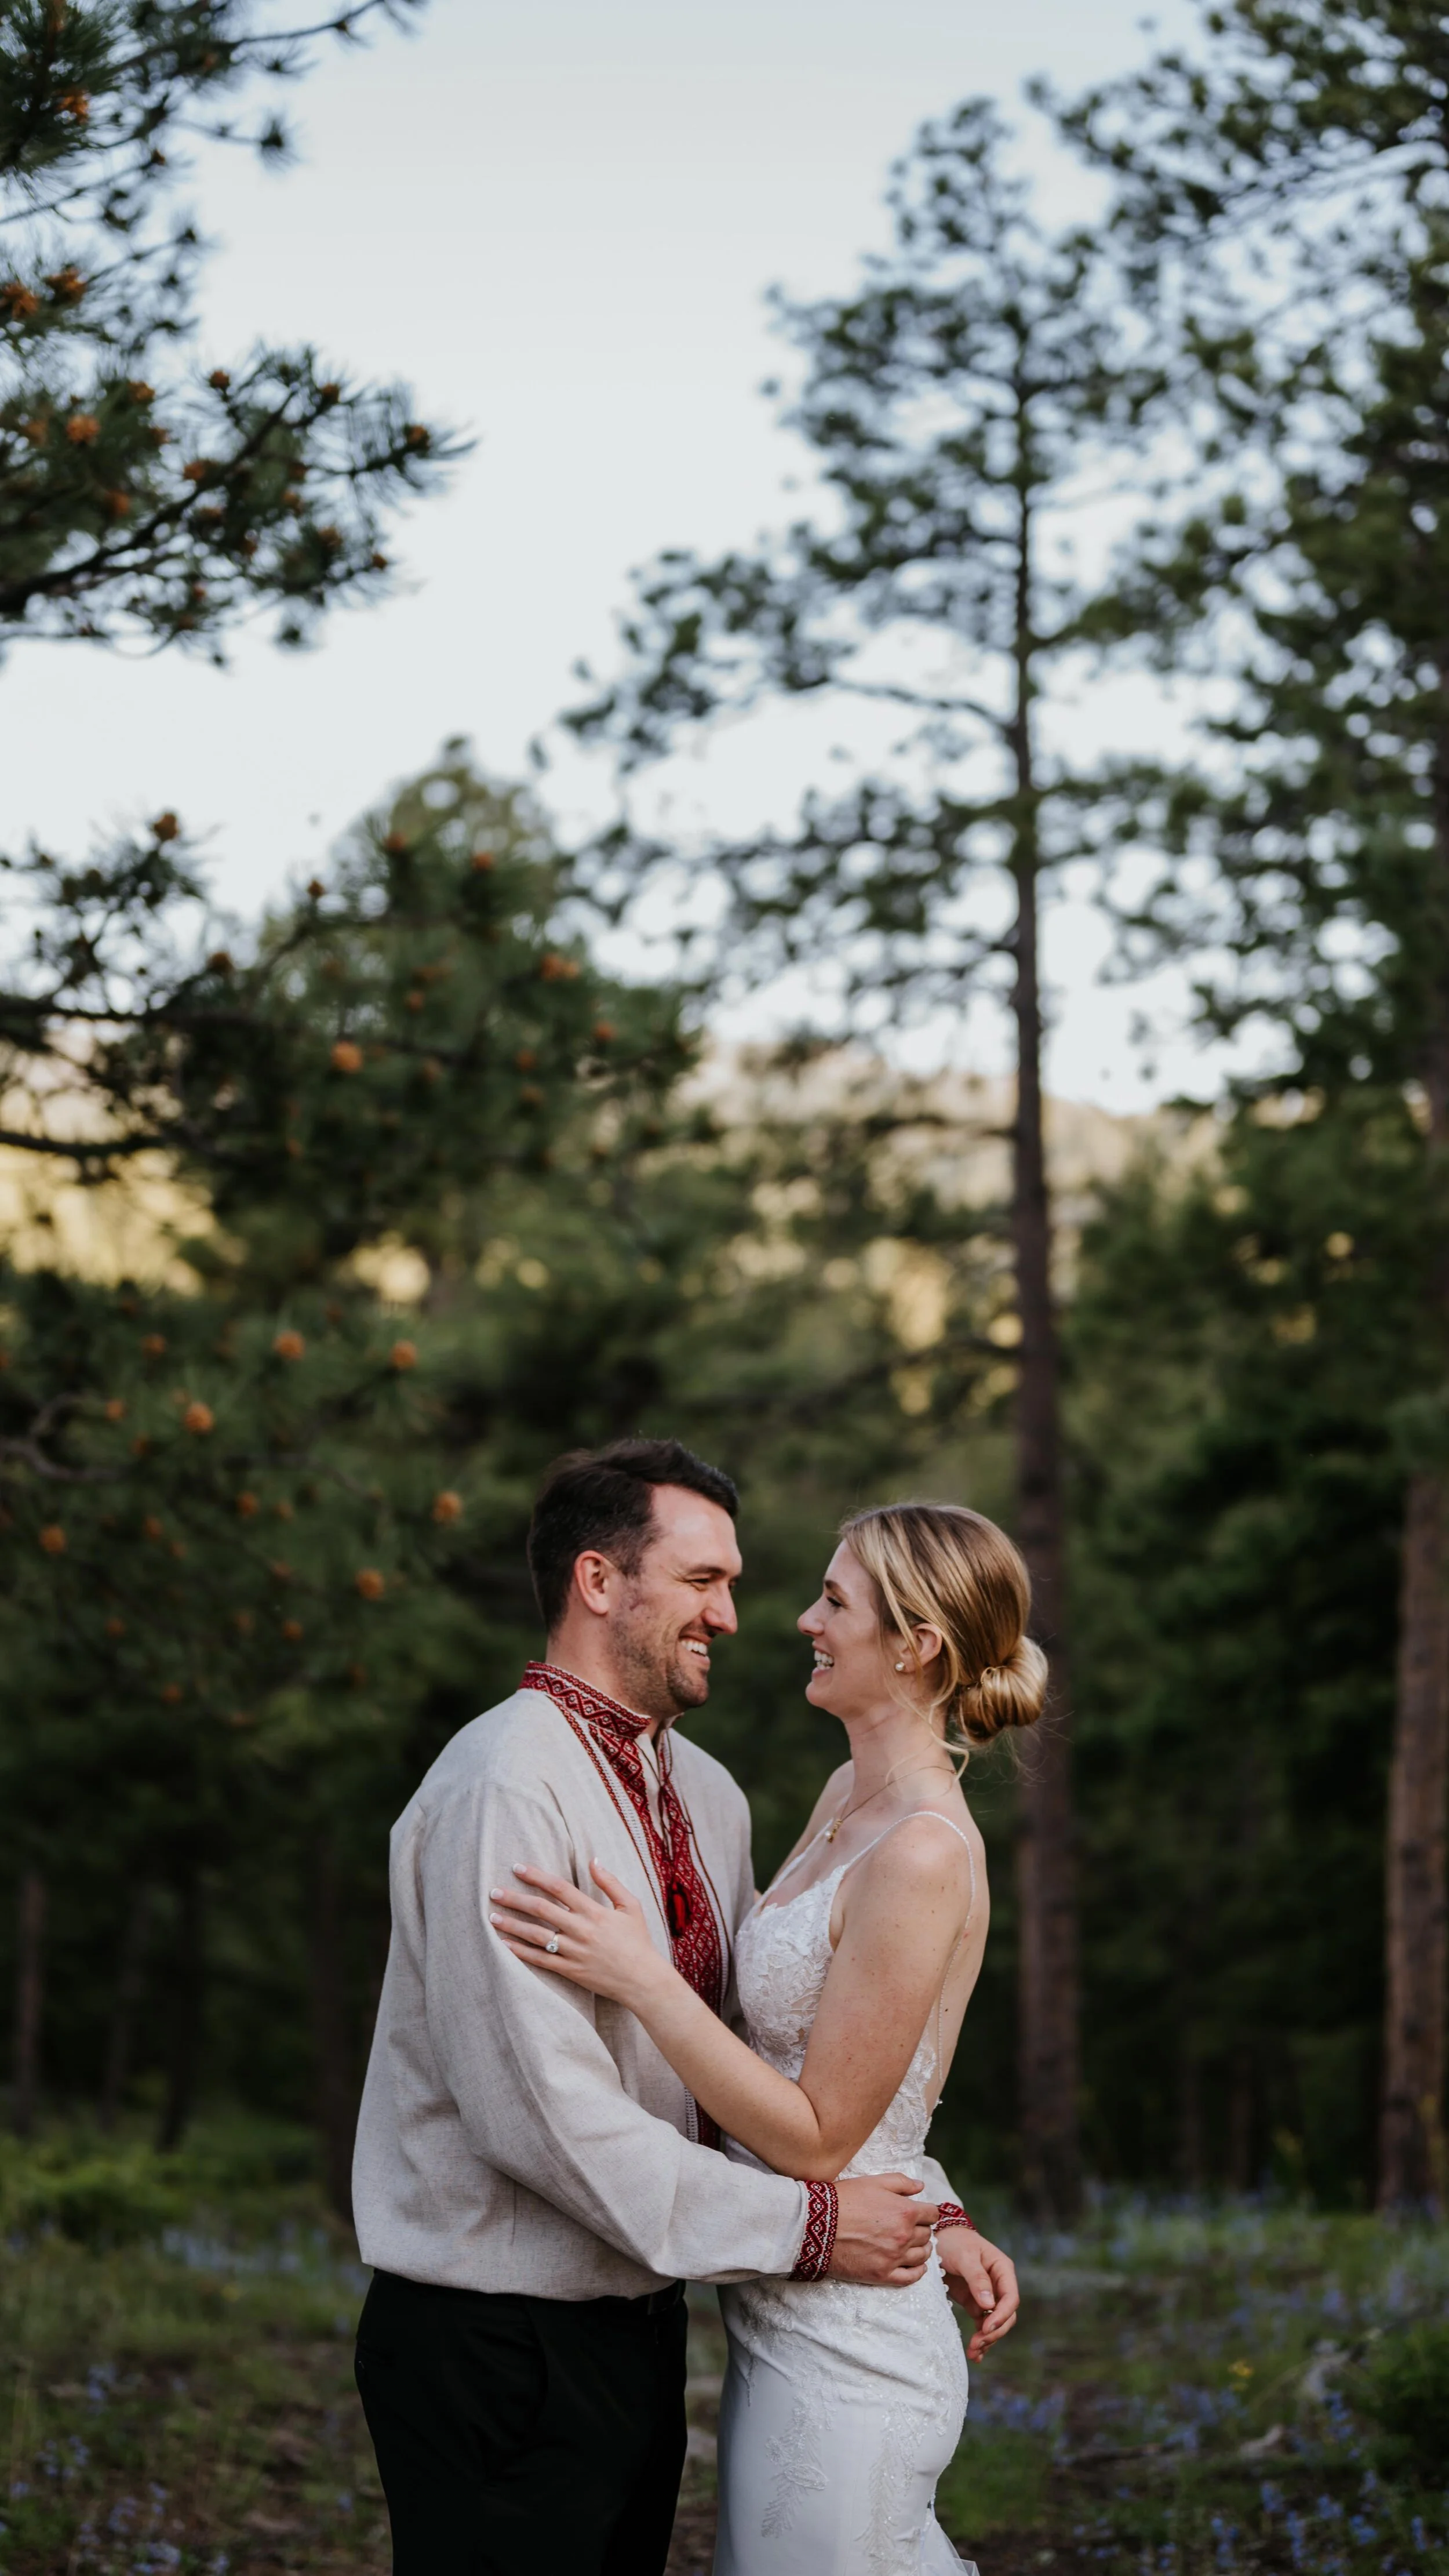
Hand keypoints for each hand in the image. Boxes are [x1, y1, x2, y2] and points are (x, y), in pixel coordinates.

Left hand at [489, 1860, 667, 2011]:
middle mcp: (580, 1930)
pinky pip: (540, 1960)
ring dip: (512, 1924)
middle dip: (515, 1898)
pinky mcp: (570, 1971)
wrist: (643, 1980)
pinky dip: (521, 1952)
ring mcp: (573, 1952)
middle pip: (541, 1909)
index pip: (559, 1888)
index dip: (536, 1876)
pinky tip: (504, 1944)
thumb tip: (593, 1859)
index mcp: (594, 1911)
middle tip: (493, 1891)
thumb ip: (610, 1882)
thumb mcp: (630, 1906)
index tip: (517, 1867)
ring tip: (491, 1916)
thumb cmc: (638, 1941)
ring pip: (536, 1935)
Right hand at [828, 2175, 937, 2285]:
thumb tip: (921, 2187)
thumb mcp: (874, 2182)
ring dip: (921, 2249)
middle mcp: (904, 2236)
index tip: (920, 2213)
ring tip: (913, 2244)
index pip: (932, 2214)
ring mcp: (894, 2258)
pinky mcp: (882, 2275)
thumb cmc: (845, 2199)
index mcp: (905, 2212)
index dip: (927, 2212)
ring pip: (922, 2256)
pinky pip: (910, 2277)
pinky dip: (918, 2272)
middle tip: (910, 2227)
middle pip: (927, 2235)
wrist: (818, 2225)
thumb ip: (901, 2183)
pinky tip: (916, 2266)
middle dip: (921, 2229)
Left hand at [937, 2226, 1019, 2359]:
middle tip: (977, 2344)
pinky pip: (982, 2325)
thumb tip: (989, 2306)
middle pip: (1005, 2316)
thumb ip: (977, 2279)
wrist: (938, 2238)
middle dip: (994, 2332)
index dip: (1001, 2316)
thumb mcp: (965, 2256)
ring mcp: (988, 2296)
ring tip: (973, 2353)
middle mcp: (999, 2285)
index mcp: (1002, 2270)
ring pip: (995, 2324)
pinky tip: (975, 2354)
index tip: (987, 2328)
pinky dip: (980, 2339)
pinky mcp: (975, 2304)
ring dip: (987, 2339)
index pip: (1010, 2298)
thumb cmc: (954, 2242)